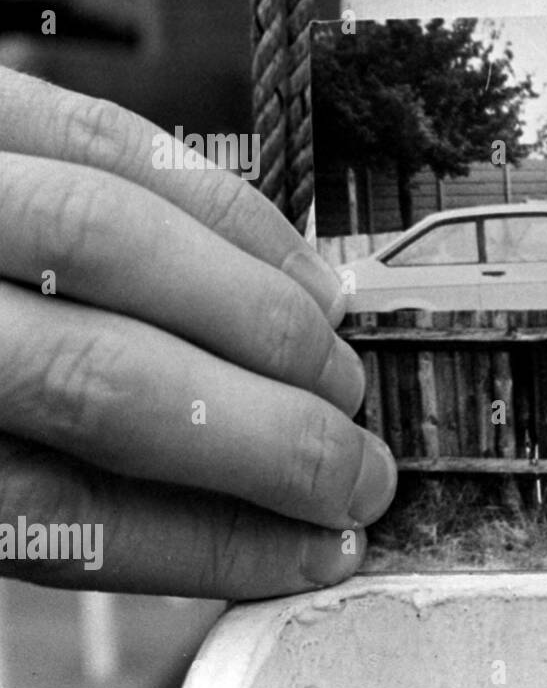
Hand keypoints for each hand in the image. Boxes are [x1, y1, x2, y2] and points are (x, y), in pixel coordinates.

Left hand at [0, 67, 396, 598]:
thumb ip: (48, 498)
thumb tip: (238, 524)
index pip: (66, 510)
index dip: (216, 539)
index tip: (312, 548)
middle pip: (106, 382)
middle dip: (273, 439)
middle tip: (356, 468)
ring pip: (119, 244)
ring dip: (268, 320)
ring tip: (340, 368)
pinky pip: (111, 138)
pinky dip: (226, 206)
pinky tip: (292, 260)